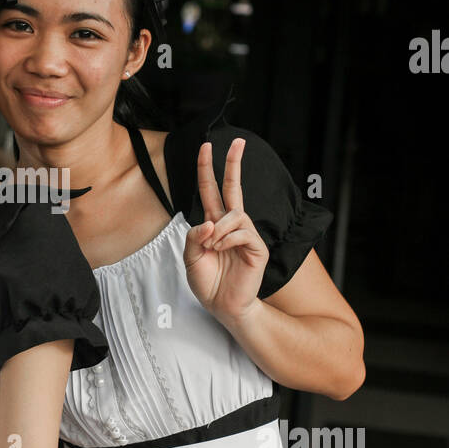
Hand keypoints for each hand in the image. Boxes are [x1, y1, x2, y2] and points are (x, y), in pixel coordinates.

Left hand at [183, 137, 268, 323]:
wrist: (223, 306)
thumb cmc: (208, 282)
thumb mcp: (190, 257)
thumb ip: (194, 236)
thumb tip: (209, 223)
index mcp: (214, 224)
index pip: (212, 191)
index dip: (208, 169)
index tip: (207, 147)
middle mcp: (232, 225)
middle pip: (234, 187)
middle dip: (234, 163)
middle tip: (238, 141)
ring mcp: (246, 235)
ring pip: (234, 215)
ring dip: (218, 229)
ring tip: (213, 247)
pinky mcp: (257, 247)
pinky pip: (242, 232)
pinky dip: (228, 240)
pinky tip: (223, 250)